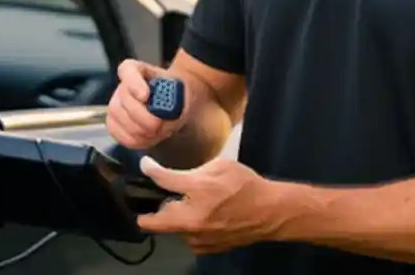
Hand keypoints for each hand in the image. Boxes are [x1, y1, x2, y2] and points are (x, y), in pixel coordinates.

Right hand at [106, 59, 186, 150]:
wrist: (174, 106)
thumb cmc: (175, 95)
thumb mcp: (180, 93)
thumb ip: (173, 101)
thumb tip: (162, 116)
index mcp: (137, 69)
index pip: (128, 70)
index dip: (134, 84)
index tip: (145, 96)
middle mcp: (122, 85)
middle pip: (123, 100)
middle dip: (143, 118)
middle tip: (159, 125)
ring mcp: (115, 104)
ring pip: (118, 119)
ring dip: (140, 131)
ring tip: (157, 132)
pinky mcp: (113, 123)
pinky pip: (118, 134)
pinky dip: (135, 140)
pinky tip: (148, 137)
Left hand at [136, 156, 286, 254]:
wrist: (269, 212)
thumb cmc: (245, 184)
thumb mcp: (220, 166)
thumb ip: (194, 169)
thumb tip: (173, 174)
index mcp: (197, 191)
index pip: (162, 180)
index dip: (150, 170)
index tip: (146, 166)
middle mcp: (191, 219)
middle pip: (151, 222)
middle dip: (149, 210)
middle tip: (160, 197)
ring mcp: (197, 238)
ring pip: (171, 228)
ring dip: (174, 217)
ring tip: (191, 206)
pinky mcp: (205, 248)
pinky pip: (187, 236)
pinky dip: (189, 227)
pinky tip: (204, 217)